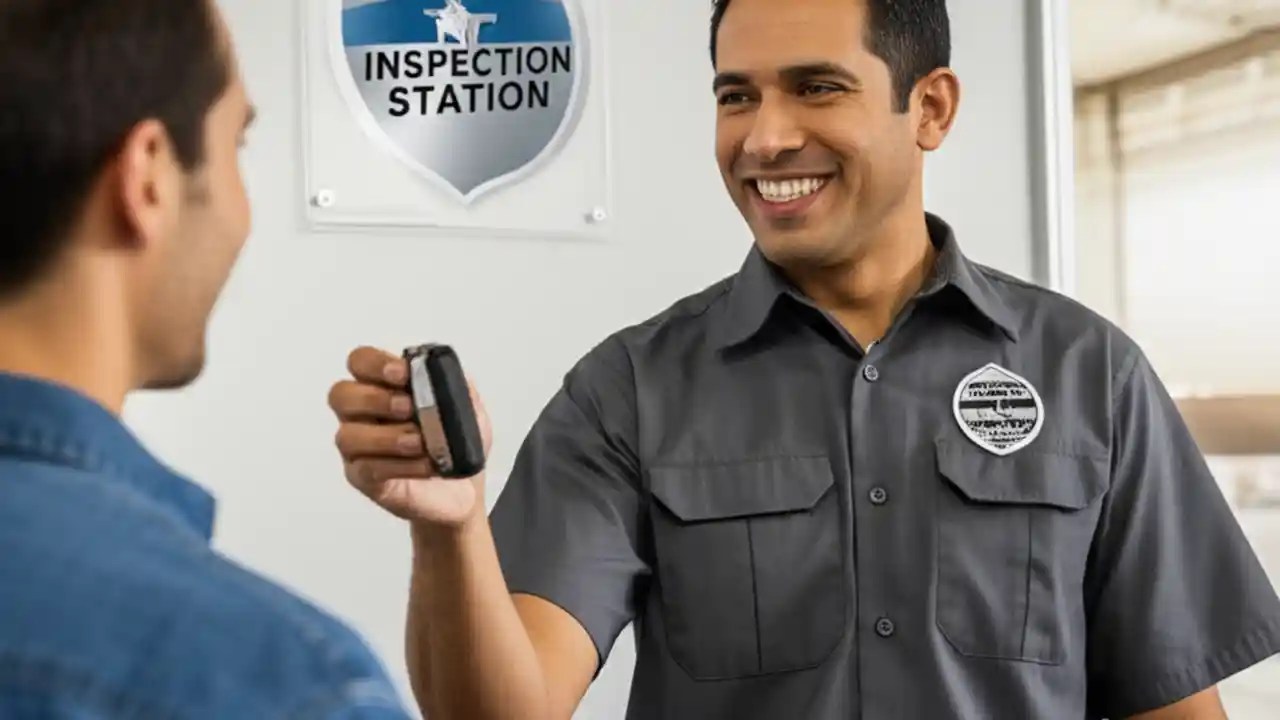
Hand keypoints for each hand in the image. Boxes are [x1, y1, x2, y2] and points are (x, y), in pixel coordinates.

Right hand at [329, 346, 492, 527]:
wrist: (465, 488)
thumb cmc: (456, 443)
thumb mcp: (467, 406)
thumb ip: (454, 383)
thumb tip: (441, 368)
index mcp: (382, 387)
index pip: (360, 362)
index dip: (375, 364)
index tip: (403, 372)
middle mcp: (362, 414)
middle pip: (341, 395)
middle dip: (375, 398)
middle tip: (409, 408)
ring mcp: (358, 448)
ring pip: (348, 436)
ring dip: (387, 436)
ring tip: (419, 442)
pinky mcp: (365, 478)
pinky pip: (368, 469)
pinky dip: (399, 465)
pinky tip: (425, 464)